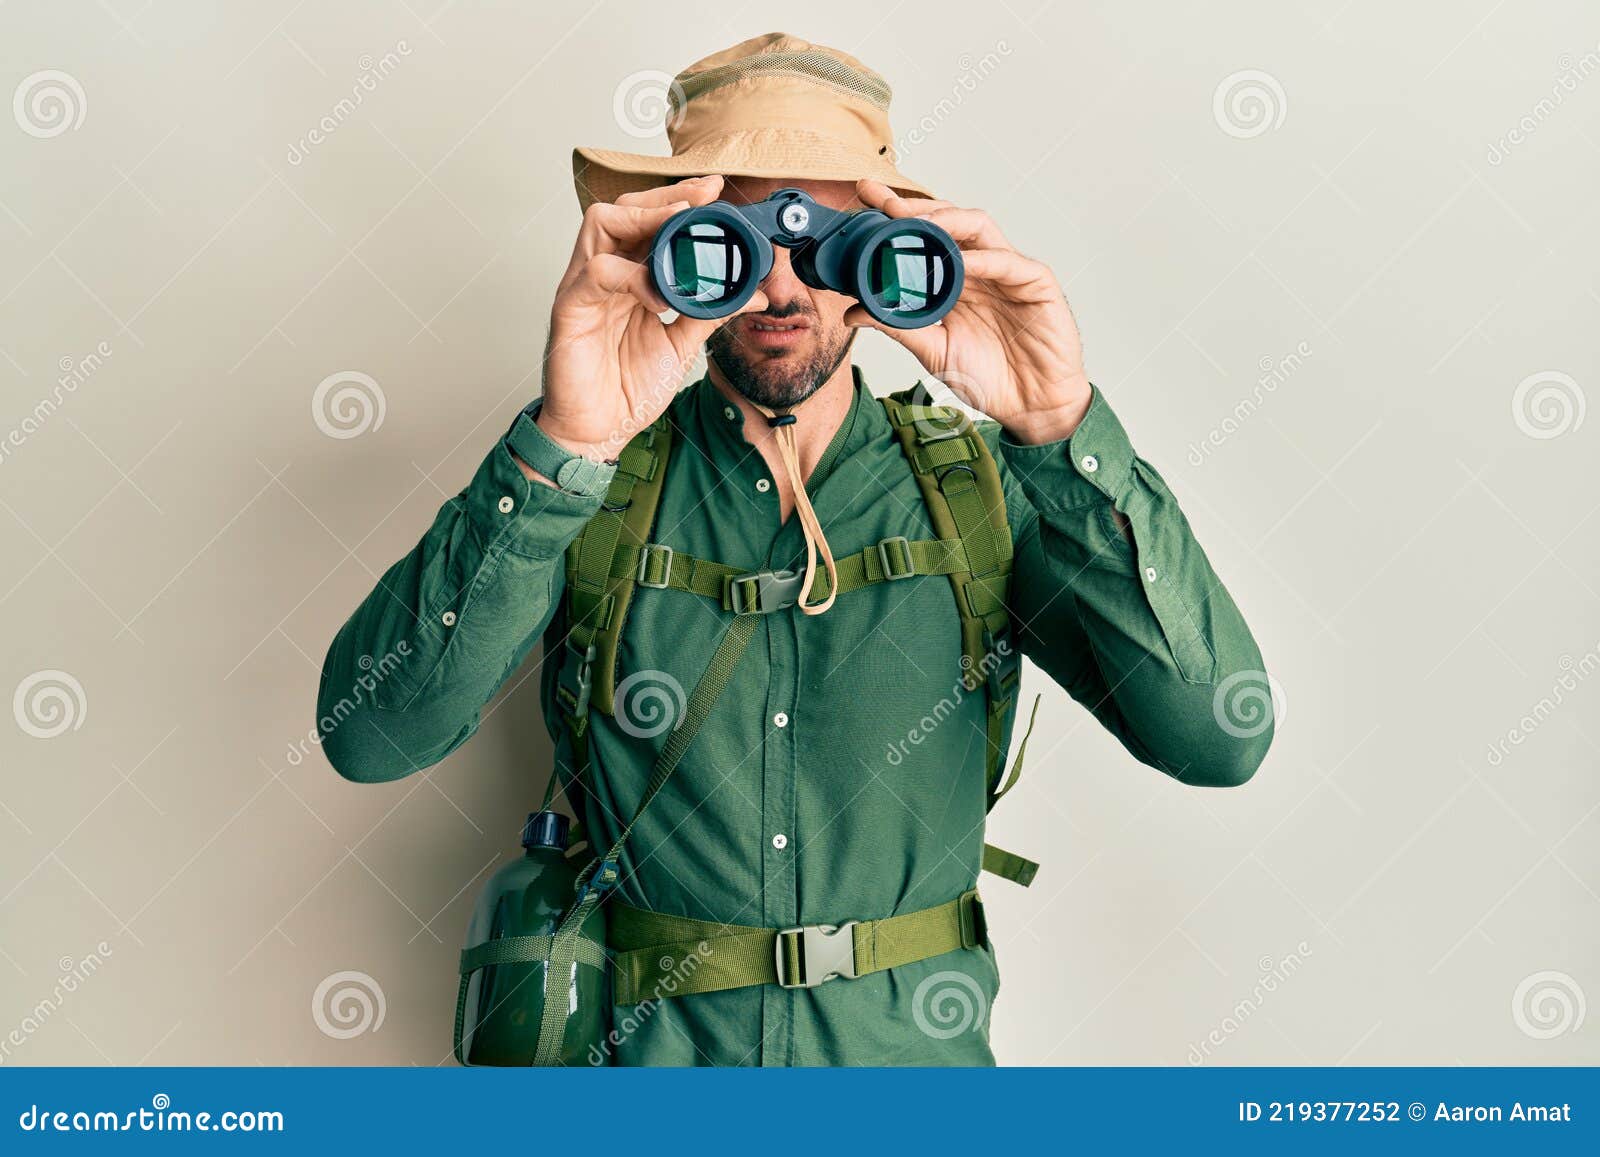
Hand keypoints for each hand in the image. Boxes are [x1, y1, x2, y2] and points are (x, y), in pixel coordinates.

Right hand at [535, 175, 768, 461]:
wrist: (599, 432)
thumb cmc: (628, 387)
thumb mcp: (682, 345)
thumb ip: (711, 313)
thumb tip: (756, 294)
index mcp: (629, 277)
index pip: (648, 220)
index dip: (679, 200)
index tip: (715, 190)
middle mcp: (603, 273)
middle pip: (623, 209)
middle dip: (664, 196)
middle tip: (703, 195)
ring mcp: (583, 288)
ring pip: (600, 224)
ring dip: (642, 218)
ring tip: (679, 228)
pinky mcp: (570, 309)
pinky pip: (595, 273)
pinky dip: (630, 276)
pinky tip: (655, 296)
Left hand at [847, 178, 1092, 444]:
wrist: (1031, 407)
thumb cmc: (988, 378)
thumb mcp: (933, 350)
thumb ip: (897, 326)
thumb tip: (852, 313)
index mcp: (955, 279)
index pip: (925, 236)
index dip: (897, 215)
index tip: (864, 199)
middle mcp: (980, 267)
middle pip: (950, 221)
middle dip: (917, 208)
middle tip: (886, 203)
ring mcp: (1009, 272)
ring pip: (980, 227)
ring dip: (948, 221)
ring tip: (918, 223)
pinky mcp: (1037, 283)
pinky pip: (1009, 262)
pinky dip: (984, 259)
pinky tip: (962, 261)